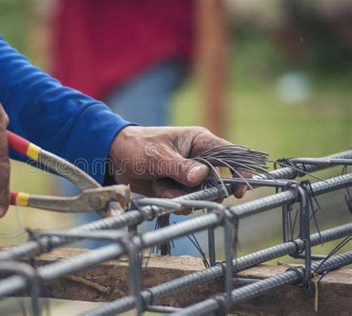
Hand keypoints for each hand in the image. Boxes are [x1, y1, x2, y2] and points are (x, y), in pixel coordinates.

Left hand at [109, 126, 248, 207]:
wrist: (115, 159)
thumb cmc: (138, 147)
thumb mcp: (158, 155)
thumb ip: (180, 167)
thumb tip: (202, 176)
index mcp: (200, 142)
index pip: (229, 155)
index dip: (239, 171)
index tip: (240, 189)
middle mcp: (198, 159)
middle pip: (216, 181)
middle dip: (202, 192)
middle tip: (187, 194)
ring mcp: (188, 175)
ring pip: (200, 194)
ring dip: (182, 196)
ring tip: (161, 186)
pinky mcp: (178, 188)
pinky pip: (185, 201)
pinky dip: (172, 200)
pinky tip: (158, 190)